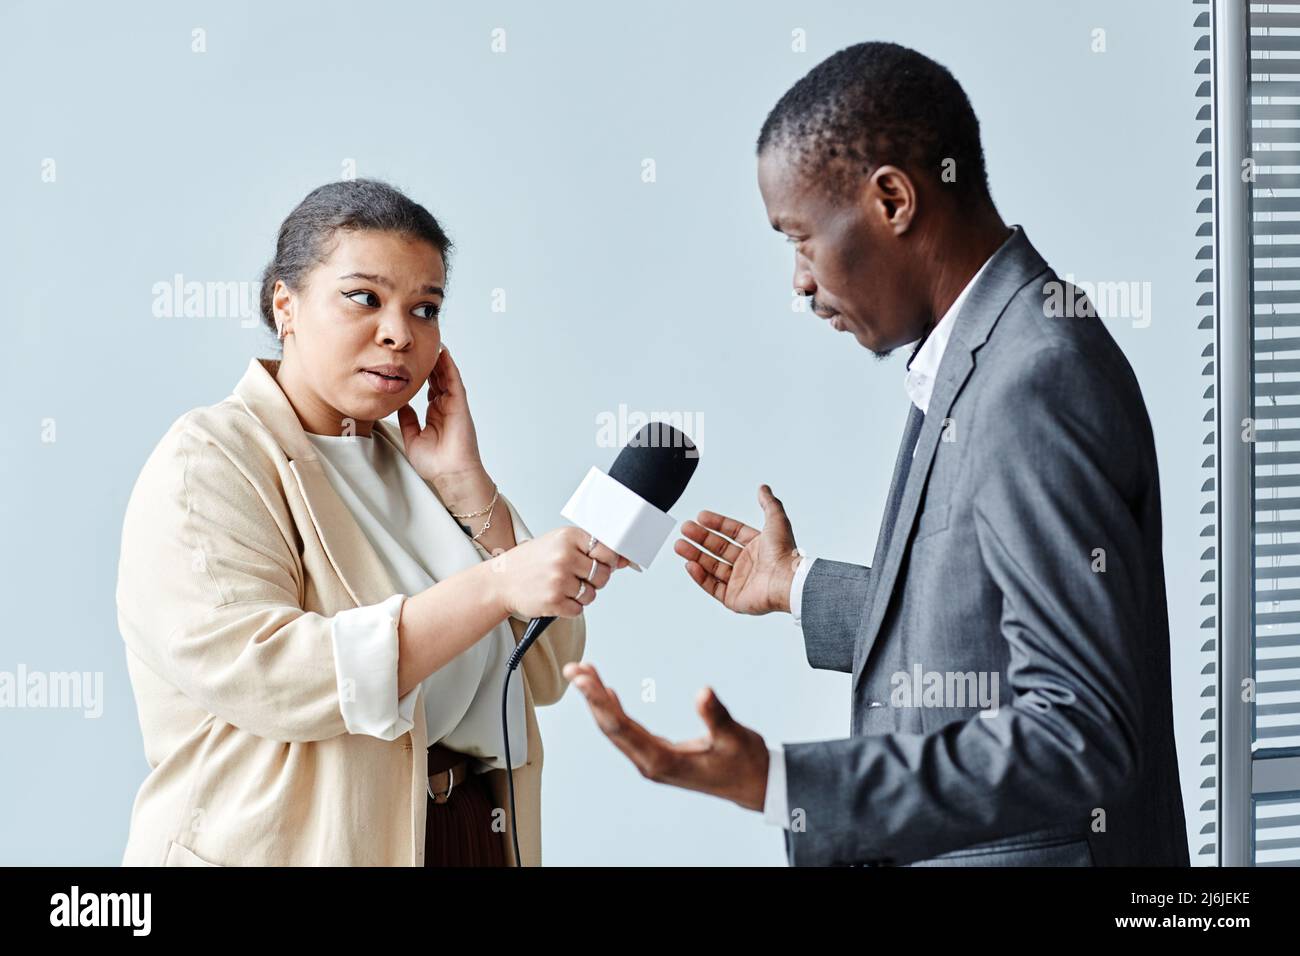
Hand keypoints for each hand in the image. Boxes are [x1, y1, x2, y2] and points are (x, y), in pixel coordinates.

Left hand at [398, 345, 483, 484]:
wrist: (450, 474)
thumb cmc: (435, 463)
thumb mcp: (413, 438)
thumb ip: (408, 420)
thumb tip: (401, 404)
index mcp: (436, 414)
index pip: (430, 389)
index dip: (422, 374)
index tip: (413, 361)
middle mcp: (446, 408)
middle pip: (438, 380)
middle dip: (431, 363)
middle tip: (422, 346)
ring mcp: (454, 406)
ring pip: (446, 378)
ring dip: (440, 361)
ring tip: (433, 343)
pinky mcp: (459, 406)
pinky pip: (454, 383)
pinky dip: (450, 368)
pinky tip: (444, 355)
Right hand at [491, 527, 629, 619]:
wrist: (501, 581)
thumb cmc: (533, 562)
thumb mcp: (559, 544)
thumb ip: (590, 550)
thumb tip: (625, 560)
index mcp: (569, 537)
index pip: (608, 551)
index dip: (609, 561)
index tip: (604, 564)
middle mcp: (565, 556)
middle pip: (603, 575)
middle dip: (595, 580)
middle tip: (577, 577)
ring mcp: (559, 579)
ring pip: (591, 595)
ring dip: (581, 595)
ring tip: (563, 587)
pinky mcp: (554, 601)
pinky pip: (578, 610)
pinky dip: (570, 608)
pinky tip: (556, 597)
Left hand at [563, 661, 768, 811]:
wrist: (756, 786)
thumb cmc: (746, 762)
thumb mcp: (735, 737)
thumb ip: (716, 716)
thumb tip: (703, 692)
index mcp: (663, 761)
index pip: (621, 726)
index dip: (599, 701)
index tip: (583, 679)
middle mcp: (650, 763)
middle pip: (611, 727)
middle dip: (590, 697)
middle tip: (574, 669)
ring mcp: (652, 761)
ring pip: (616, 729)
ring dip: (599, 702)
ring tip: (585, 674)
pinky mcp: (658, 756)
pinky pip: (627, 732)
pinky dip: (615, 710)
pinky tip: (608, 694)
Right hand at [673, 483, 799, 614]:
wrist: (786, 581)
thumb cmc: (785, 553)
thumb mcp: (777, 520)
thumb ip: (769, 503)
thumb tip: (764, 488)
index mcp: (758, 548)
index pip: (732, 533)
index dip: (716, 524)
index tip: (701, 516)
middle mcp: (749, 564)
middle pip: (718, 549)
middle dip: (700, 538)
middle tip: (685, 529)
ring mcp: (740, 582)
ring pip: (711, 567)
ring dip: (695, 555)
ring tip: (679, 545)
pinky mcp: (734, 599)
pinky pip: (712, 587)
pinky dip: (699, 577)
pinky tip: (690, 564)